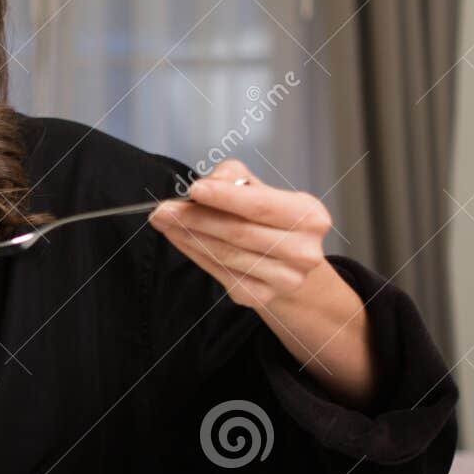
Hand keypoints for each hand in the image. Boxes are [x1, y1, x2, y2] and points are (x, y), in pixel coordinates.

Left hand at [150, 159, 376, 405]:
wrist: (288, 263)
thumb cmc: (270, 219)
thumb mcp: (261, 189)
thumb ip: (234, 178)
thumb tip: (207, 185)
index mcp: (309, 216)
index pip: (260, 206)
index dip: (225, 197)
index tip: (194, 189)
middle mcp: (301, 251)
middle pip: (237, 232)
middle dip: (195, 218)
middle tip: (164, 208)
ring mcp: (281, 279)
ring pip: (223, 253)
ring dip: (188, 235)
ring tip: (165, 220)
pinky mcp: (258, 295)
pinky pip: (218, 271)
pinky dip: (194, 252)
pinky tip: (179, 237)